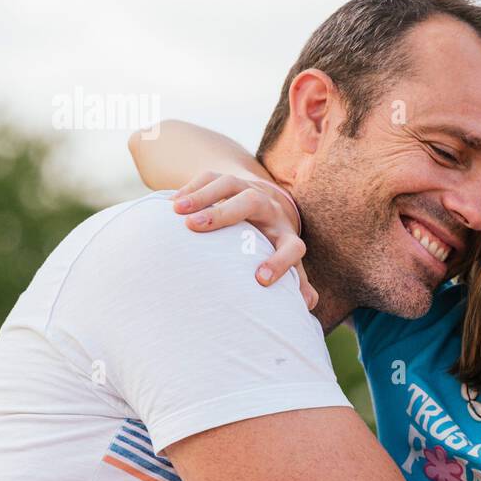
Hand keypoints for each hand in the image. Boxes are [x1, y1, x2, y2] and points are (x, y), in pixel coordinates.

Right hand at [171, 172, 317, 309]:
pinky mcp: (230, 181)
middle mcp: (269, 209)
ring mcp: (248, 190)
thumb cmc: (272, 245)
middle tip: (195, 227)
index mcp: (285, 235)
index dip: (281, 262)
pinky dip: (192, 187)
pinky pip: (211, 176)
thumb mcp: (286, 263)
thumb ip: (297, 282)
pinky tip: (172, 203)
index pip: (292, 246)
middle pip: (252, 202)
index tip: (260, 280)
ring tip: (177, 212)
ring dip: (203, 196)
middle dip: (225, 213)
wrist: (268, 205)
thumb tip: (309, 304)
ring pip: (229, 184)